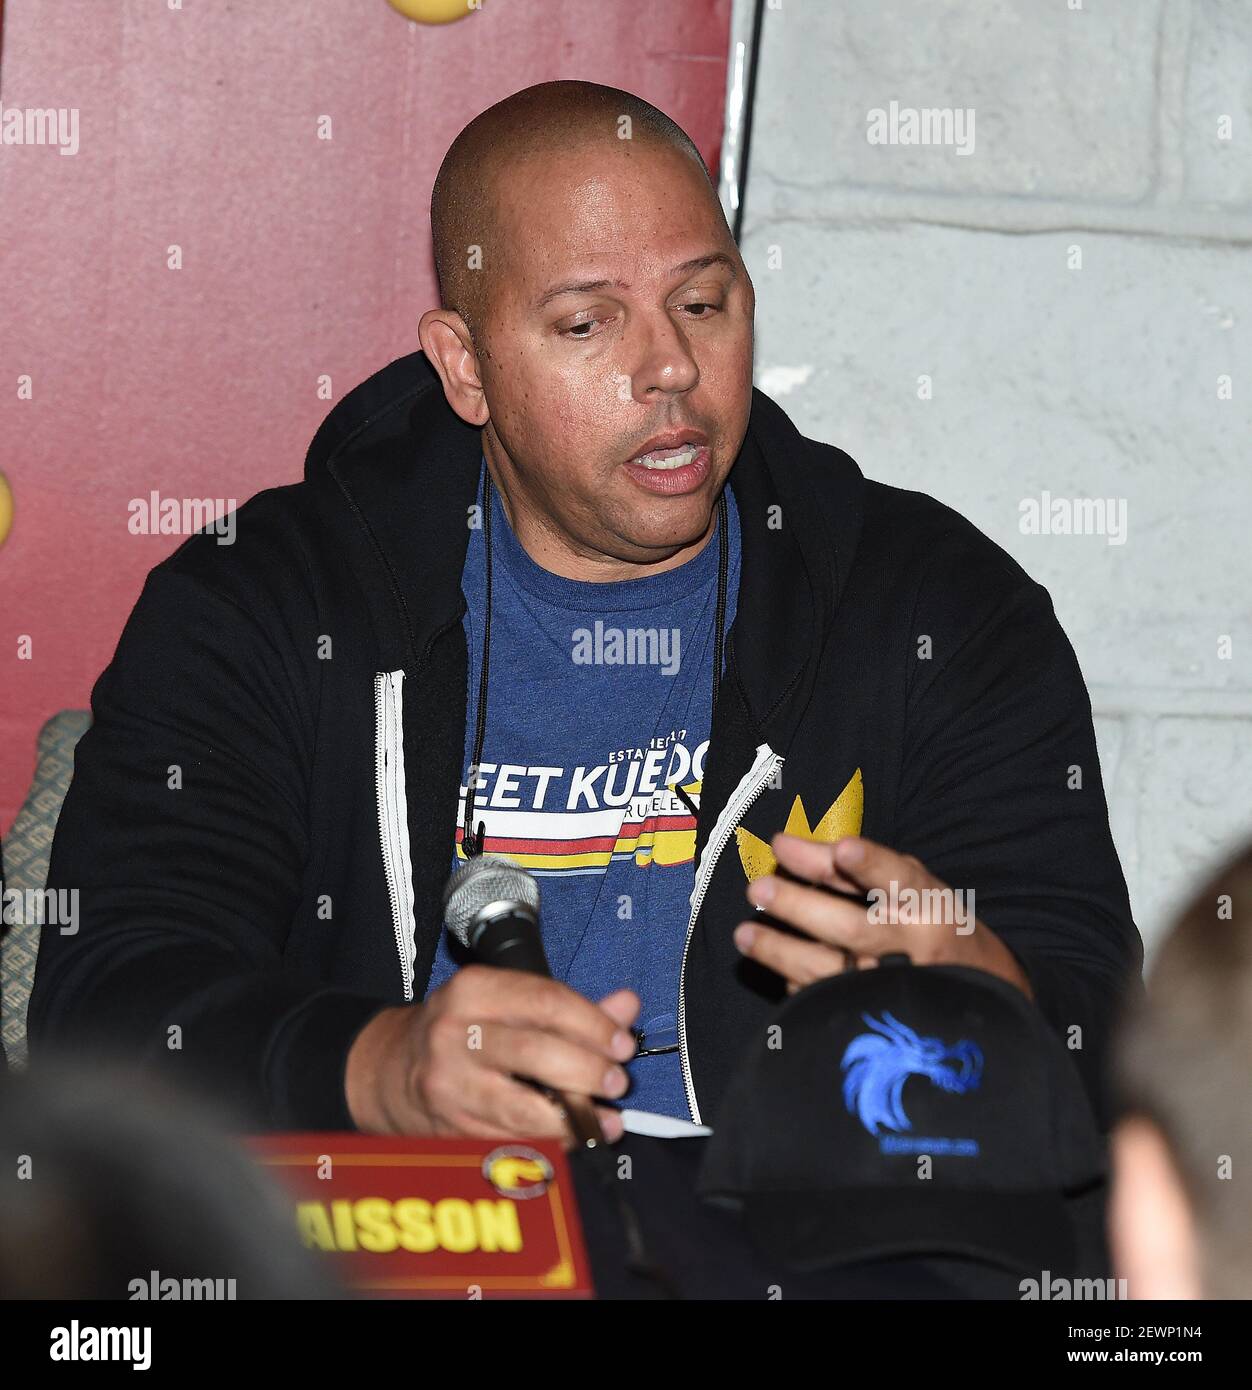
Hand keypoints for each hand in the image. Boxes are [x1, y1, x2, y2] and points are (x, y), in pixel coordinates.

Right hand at [345, 966, 640, 1146]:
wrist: (392, 1069)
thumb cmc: (462, 1029)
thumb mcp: (507, 1001)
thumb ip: (570, 1007)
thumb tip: (627, 1006)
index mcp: (473, 990)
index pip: (546, 1002)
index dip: (593, 1025)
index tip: (622, 1043)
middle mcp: (455, 1034)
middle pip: (536, 1053)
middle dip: (588, 1070)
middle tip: (618, 1081)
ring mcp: (449, 1085)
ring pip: (523, 1108)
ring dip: (576, 1118)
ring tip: (607, 1120)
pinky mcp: (451, 1128)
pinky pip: (511, 1141)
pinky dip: (551, 1144)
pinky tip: (576, 1139)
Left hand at [733, 833, 1032, 997]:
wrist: (979, 996)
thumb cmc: (930, 926)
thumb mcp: (909, 886)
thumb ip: (851, 865)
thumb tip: (786, 846)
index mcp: (928, 907)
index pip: (899, 880)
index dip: (872, 864)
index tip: (845, 849)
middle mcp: (911, 949)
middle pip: (852, 928)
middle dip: (801, 906)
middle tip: (759, 889)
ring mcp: (890, 990)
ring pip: (828, 972)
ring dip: (780, 952)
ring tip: (744, 933)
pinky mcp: (871, 1019)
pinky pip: (824, 1001)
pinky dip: (796, 982)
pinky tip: (776, 968)